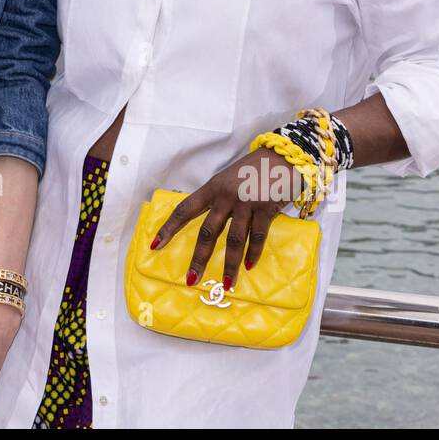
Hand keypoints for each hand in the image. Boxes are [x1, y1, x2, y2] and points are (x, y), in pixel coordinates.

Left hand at [149, 147, 297, 297]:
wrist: (283, 156)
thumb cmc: (252, 169)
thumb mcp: (227, 179)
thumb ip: (217, 199)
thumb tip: (208, 224)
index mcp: (212, 188)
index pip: (185, 209)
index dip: (169, 228)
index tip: (155, 245)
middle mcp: (225, 196)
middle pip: (207, 231)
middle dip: (198, 257)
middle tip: (191, 279)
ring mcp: (246, 202)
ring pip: (233, 238)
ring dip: (229, 263)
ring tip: (225, 283)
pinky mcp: (266, 208)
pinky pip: (258, 235)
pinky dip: (253, 252)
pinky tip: (249, 266)